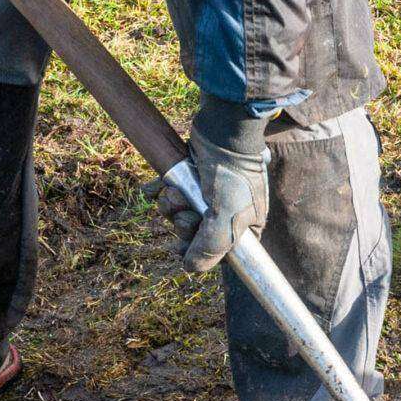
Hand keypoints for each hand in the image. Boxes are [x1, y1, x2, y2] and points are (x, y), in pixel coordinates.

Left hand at [143, 101, 269, 272]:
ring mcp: (205, 194)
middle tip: (185, 212)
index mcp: (243, 225)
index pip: (216, 251)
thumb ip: (211, 246)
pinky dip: (158, 190)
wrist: (223, 132)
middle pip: (193, 233)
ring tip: (174, 191)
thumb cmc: (232, 175)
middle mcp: (225, 212)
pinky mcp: (189, 177)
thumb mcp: (227, 216)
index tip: (181, 247)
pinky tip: (158, 186)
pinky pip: (168, 192)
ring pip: (177, 212)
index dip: (196, 251)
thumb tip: (190, 268)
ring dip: (170, 205)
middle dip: (181, 223)